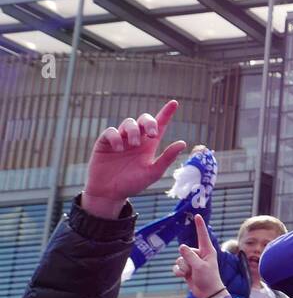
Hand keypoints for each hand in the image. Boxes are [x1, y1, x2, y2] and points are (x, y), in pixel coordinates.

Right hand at [82, 100, 186, 219]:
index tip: (174, 103)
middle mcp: (136, 139)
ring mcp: (120, 140)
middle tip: (152, 134)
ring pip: (128, 123)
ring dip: (133, 131)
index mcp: (149, 145)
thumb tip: (182, 143)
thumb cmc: (132, 184)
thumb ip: (166, 158)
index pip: (159, 125)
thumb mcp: (152, 172)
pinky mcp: (105, 143)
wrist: (109, 194)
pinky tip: (118, 148)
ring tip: (133, 145)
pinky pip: (110, 131)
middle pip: (143, 119)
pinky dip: (116, 137)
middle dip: (149, 122)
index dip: (166, 113)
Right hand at [174, 214, 225, 297]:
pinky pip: (177, 266)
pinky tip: (184, 276)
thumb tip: (181, 247)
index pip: (202, 235)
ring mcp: (192, 261)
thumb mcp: (199, 266)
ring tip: (191, 274)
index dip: (199, 225)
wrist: (207, 293)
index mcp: (207, 251)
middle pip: (185, 251)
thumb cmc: (208, 279)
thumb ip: (190, 256)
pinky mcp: (187, 268)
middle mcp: (199, 254)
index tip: (197, 215)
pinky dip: (179, 272)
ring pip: (179, 259)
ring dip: (183, 267)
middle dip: (186, 261)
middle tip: (195, 270)